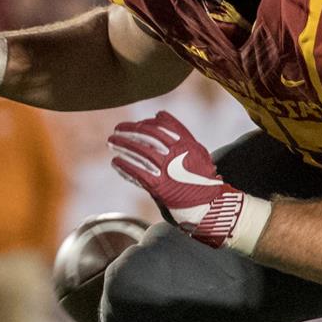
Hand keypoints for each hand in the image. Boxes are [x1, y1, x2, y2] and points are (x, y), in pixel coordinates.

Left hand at [109, 111, 269, 252]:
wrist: (210, 206)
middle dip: (130, 130)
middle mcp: (177, 154)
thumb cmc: (202, 179)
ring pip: (139, 152)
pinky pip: (137, 173)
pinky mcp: (160, 187)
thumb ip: (180, 135)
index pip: (163, 125)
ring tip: (111, 142)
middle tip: (117, 129)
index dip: (146, 123)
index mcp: (188, 143)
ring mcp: (168, 170)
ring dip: (122, 145)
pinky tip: (115, 162)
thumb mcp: (197, 152)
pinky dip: (124, 166)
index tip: (136, 124)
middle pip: (147, 135)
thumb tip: (159, 116)